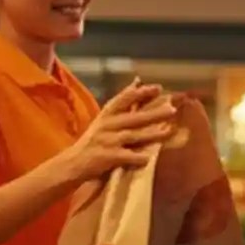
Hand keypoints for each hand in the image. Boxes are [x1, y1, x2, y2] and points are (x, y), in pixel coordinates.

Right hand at [57, 80, 177, 181]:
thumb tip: (138, 81)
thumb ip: (123, 102)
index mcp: (107, 114)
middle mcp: (107, 125)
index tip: (158, 88)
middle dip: (153, 113)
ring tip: (168, 131)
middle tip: (171, 109)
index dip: (141, 93)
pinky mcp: (107, 157)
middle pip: (134, 118)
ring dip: (151, 134)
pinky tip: (149, 158)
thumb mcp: (105, 118)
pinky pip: (126, 156)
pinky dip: (138, 158)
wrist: (73, 163)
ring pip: (133, 136)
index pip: (124, 99)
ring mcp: (107, 141)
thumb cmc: (94, 140)